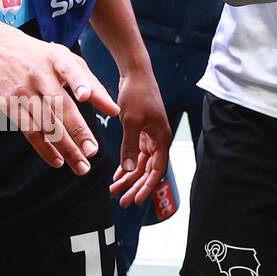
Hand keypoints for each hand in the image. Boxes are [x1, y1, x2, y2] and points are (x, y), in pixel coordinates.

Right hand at [0, 15, 118, 173]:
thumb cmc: (42, 57)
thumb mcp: (67, 61)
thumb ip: (92, 84)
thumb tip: (114, 111)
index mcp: (58, 60)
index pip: (69, 71)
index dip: (78, 83)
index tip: (85, 96)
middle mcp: (39, 76)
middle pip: (59, 106)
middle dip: (77, 130)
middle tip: (93, 151)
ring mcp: (23, 92)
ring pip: (45, 124)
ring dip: (64, 146)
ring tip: (81, 165)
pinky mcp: (9, 106)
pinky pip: (29, 131)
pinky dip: (44, 148)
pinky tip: (58, 161)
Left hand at [109, 63, 171, 207]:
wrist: (135, 74)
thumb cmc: (137, 94)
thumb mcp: (131, 121)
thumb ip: (130, 147)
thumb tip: (130, 170)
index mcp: (161, 138)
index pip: (157, 169)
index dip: (147, 186)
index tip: (137, 200)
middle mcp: (158, 139)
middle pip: (149, 169)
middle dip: (136, 186)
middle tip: (122, 202)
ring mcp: (150, 135)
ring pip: (141, 163)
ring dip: (129, 177)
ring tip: (115, 191)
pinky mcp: (141, 130)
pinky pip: (135, 153)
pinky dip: (127, 164)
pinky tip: (117, 175)